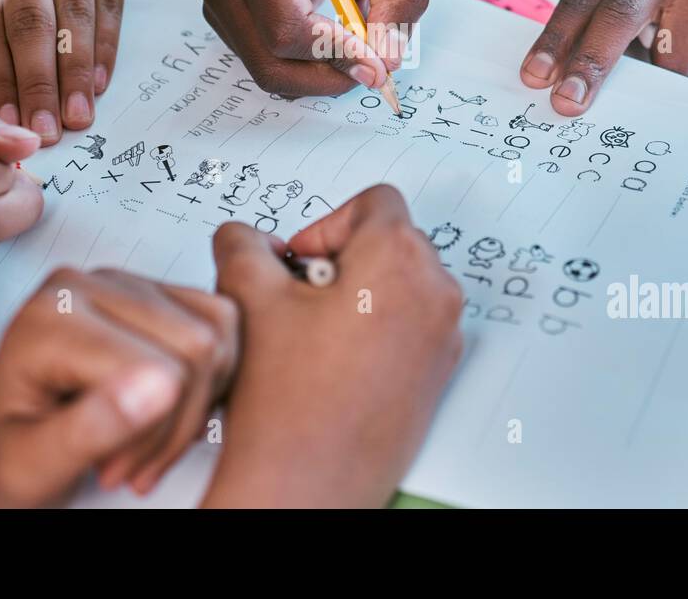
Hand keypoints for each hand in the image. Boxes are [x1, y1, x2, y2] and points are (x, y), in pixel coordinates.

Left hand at [0, 267, 239, 505]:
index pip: (162, 368)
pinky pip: (223, 322)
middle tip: (130, 462)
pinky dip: (213, 379)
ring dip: (198, 403)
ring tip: (145, 439)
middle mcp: (89, 282)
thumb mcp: (31, 463)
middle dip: (177, 423)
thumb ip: (89, 427)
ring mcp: (126, 281)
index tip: (113, 471)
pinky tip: (168, 409)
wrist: (0, 436)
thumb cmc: (8, 450)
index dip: (153, 435)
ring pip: (219, 333)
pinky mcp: (155, 290)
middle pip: (198, 346)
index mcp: (52, 315)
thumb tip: (161, 384)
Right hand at [195, 0, 428, 96]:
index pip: (284, 25)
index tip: (378, 62)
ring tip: (355, 27)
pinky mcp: (227, 25)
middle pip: (271, 62)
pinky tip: (332, 29)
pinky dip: (310, 64)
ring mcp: (218, 5)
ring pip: (271, 73)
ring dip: (323, 69)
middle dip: (330, 74)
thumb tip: (387, 61)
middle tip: (376, 61)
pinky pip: (270, 66)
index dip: (335, 52)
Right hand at [202, 185, 462, 507]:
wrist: (306, 486)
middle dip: (341, 260)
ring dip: (359, 293)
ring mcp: (444, 336)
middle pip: (390, 240)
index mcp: (399, 259)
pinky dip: (377, 327)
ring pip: (401, 283)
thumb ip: (243, 246)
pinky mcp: (440, 372)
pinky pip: (413, 323)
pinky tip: (331, 362)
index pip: (374, 201)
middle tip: (298, 298)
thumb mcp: (248, 299)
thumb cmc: (289, 405)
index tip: (300, 261)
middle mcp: (435, 293)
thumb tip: (247, 238)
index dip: (326, 223)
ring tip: (312, 334)